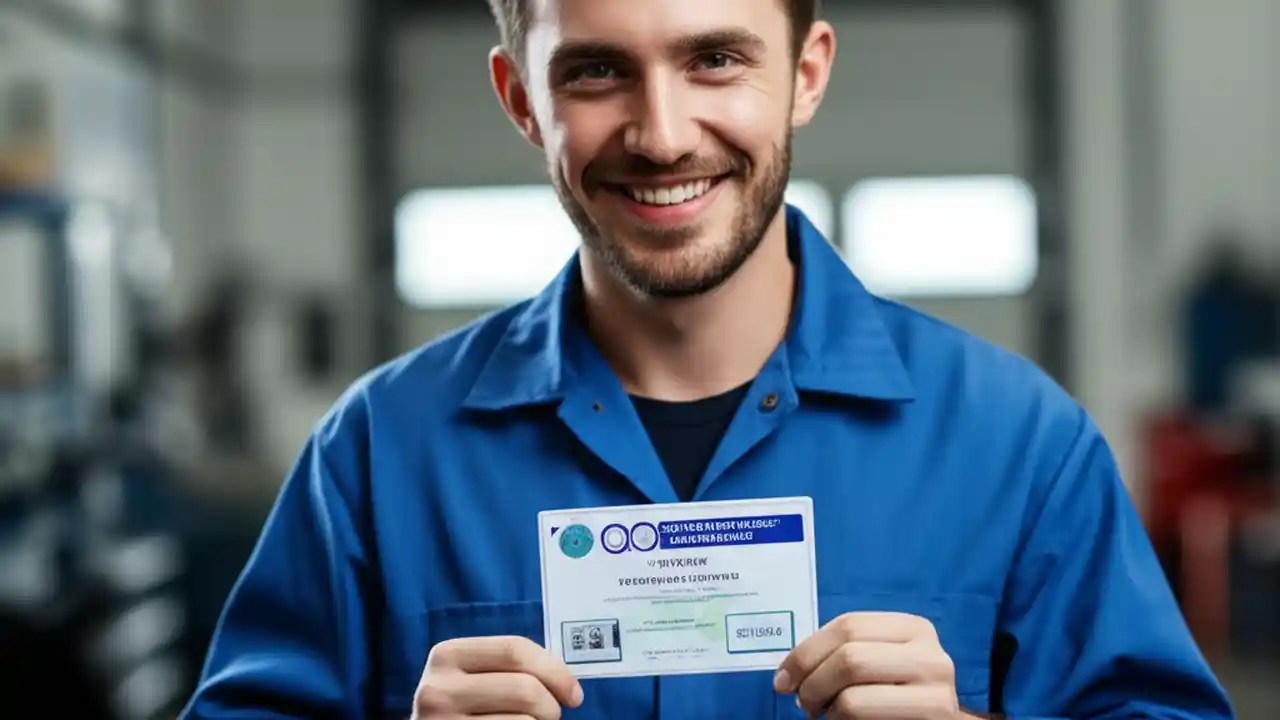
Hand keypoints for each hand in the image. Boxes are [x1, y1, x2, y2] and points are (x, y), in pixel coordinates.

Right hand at [413, 635, 584, 718]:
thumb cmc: (461, 707)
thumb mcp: (472, 678)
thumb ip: (506, 668)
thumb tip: (565, 679)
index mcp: (447, 655)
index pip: (514, 649)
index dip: (554, 670)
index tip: (574, 693)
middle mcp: (438, 689)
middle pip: (524, 688)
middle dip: (551, 705)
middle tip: (553, 715)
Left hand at [774, 612, 958, 719]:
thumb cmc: (895, 694)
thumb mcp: (874, 662)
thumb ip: (842, 653)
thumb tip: (787, 675)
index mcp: (912, 628)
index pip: (847, 626)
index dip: (805, 652)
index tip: (782, 678)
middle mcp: (930, 654)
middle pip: (849, 658)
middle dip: (811, 683)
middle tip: (803, 703)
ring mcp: (936, 691)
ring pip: (852, 697)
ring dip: (825, 710)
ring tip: (824, 716)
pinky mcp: (932, 719)